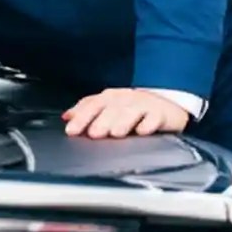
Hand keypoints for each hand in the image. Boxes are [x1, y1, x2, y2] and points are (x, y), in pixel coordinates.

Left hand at [62, 88, 188, 138]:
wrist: (165, 108)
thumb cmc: (133, 109)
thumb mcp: (109, 107)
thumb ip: (87, 111)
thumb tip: (66, 117)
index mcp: (110, 97)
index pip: (92, 104)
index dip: (81, 117)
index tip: (71, 130)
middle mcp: (125, 98)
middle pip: (111, 108)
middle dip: (101, 121)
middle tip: (93, 134)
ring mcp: (144, 104)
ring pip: (131, 112)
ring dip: (122, 122)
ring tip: (115, 133)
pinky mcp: (161, 113)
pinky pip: (154, 118)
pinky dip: (148, 124)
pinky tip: (142, 131)